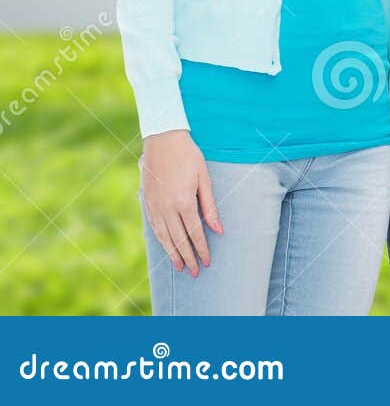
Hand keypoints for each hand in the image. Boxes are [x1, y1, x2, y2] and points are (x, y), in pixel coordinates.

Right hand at [140, 129, 221, 277]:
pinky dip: (161, 241)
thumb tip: (218, 229)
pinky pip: (154, 228)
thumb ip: (210, 205)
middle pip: (179, 240)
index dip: (201, 249)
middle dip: (188, 257)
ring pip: (164, 237)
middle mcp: (167, 208)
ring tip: (180, 267)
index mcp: (184, 201)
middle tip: (195, 272)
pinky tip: (166, 248)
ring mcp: (154, 207)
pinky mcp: (147, 204)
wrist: (162, 141)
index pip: (195, 233)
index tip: (207, 262)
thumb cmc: (188, 156)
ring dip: (173, 254)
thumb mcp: (204, 177)